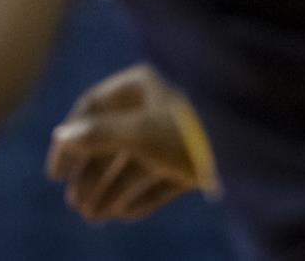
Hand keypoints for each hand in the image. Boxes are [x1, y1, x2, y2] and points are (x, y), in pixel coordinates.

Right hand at [45, 63, 212, 222]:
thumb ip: (96, 135)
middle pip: (111, 142)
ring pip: (133, 164)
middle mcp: (155, 107)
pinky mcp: (192, 161)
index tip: (56, 175)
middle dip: (92, 176)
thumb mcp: (137, 132)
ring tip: (93, 217)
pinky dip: (138, 196)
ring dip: (111, 191)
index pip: (92, 109)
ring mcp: (174, 135)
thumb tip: (61, 138)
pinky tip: (121, 216)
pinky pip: (158, 180)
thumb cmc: (188, 130)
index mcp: (140, 86)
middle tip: (76, 205)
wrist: (248, 149)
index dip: (71, 141)